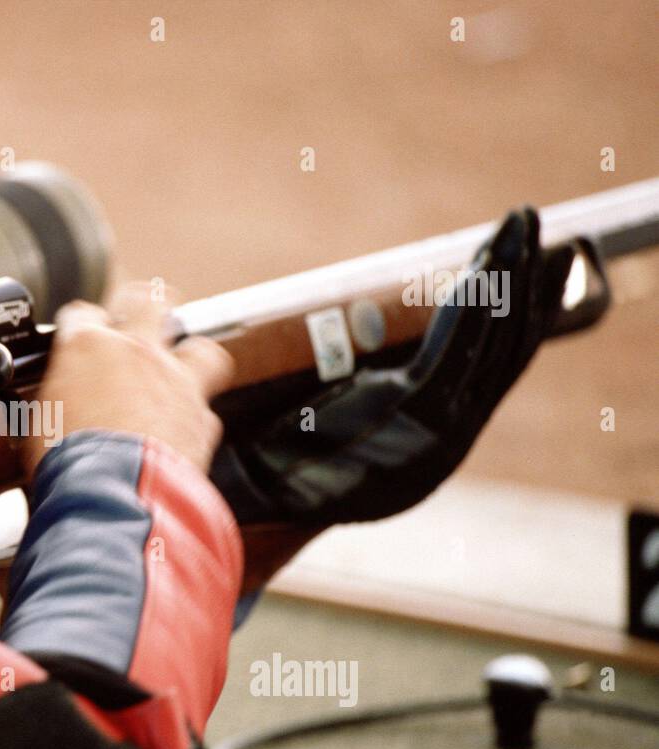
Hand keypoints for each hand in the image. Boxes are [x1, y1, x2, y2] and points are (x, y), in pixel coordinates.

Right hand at [23, 281, 234, 476]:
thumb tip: (50, 406)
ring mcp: (175, 382)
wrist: (112, 495)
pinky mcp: (200, 418)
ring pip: (199, 346)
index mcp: (88, 346)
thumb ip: (54, 400)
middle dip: (144, 306)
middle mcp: (137, 353)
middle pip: (149, 300)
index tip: (78, 335)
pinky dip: (195, 418)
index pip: (82, 314)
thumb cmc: (68, 462)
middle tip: (139, 318)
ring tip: (180, 366)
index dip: (79, 324)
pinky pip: (206, 409)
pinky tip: (183, 427)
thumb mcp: (40, 424)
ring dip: (191, 355)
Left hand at [210, 207, 586, 526]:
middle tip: (533, 222)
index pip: (498, 366)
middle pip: (507, 351)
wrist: (249, 490)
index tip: (535, 259)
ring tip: (519, 225)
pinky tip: (479, 269)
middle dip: (528, 281)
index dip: (523, 311)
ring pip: (491, 345)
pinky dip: (471, 310)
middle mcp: (449, 441)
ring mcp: (437, 434)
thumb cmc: (282, 451)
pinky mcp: (412, 419)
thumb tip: (382, 346)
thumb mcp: (343, 416)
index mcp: (436, 439)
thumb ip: (375, 387)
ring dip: (507, 278)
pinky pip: (452, 354)